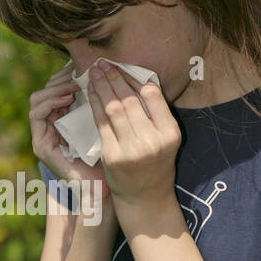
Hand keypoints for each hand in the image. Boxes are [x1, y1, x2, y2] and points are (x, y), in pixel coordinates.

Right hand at [30, 63, 110, 191]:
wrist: (102, 189)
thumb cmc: (108, 158)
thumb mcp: (105, 124)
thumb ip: (100, 105)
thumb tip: (108, 74)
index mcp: (64, 118)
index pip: (58, 87)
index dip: (67, 74)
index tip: (84, 66)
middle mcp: (50, 125)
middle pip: (46, 89)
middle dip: (61, 78)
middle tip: (80, 72)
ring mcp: (42, 135)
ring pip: (37, 98)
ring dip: (55, 87)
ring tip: (75, 85)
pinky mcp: (40, 145)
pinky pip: (36, 114)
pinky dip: (50, 102)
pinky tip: (68, 99)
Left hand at [86, 59, 180, 215]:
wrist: (145, 197)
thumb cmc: (155, 163)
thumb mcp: (166, 139)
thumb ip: (156, 113)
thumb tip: (138, 79)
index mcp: (170, 133)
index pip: (152, 95)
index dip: (134, 78)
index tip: (123, 67)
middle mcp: (152, 141)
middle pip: (129, 101)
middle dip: (114, 78)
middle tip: (104, 63)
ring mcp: (131, 149)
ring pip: (113, 109)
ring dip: (102, 87)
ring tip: (95, 72)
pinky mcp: (112, 155)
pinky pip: (101, 123)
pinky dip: (94, 104)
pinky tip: (90, 92)